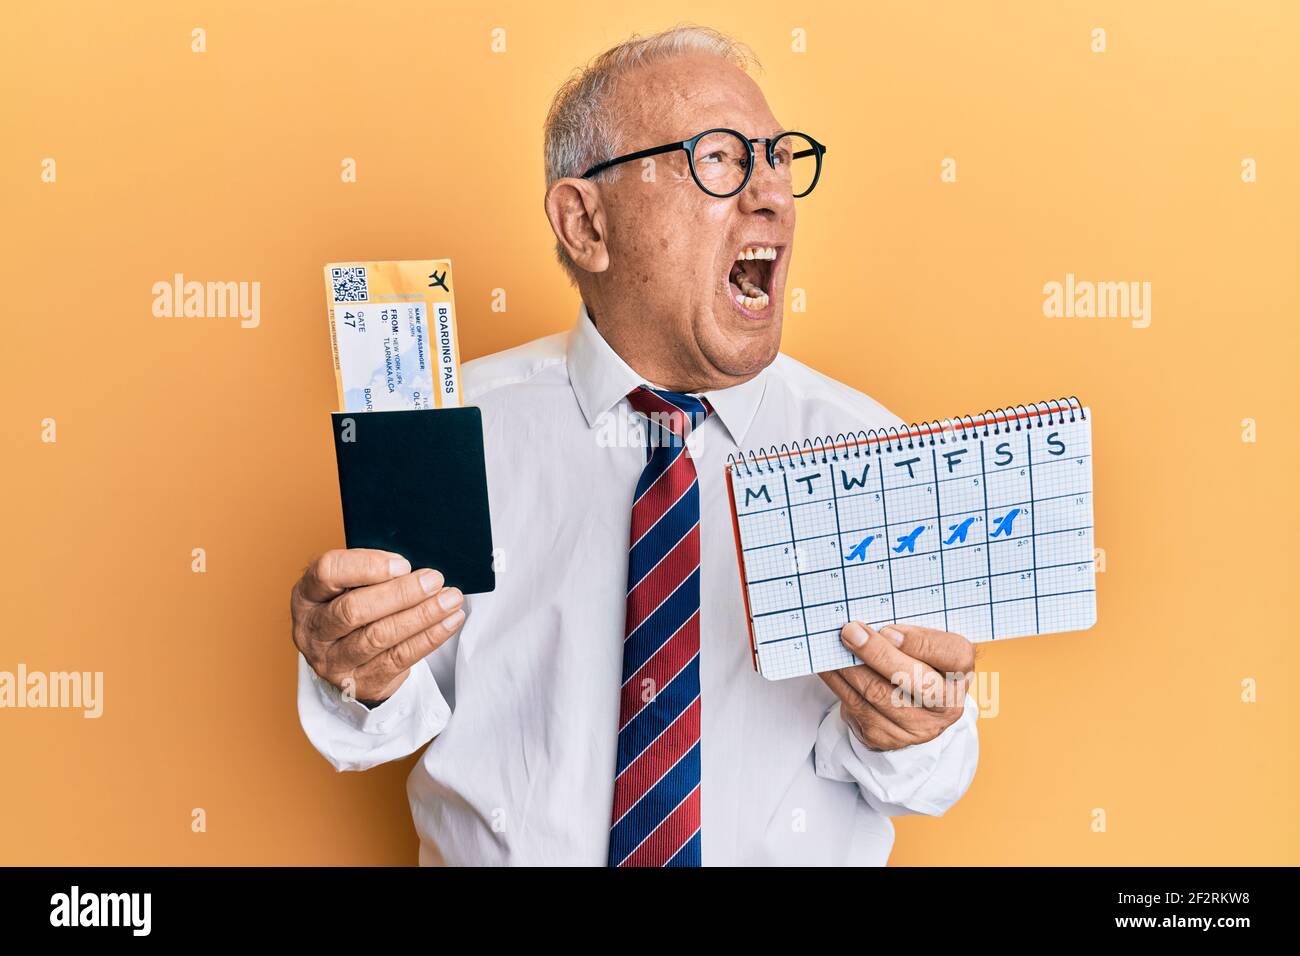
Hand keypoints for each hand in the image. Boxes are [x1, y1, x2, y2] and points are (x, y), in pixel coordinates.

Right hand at [290, 548, 465, 704]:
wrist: (347, 660)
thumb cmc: (352, 608)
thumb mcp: (349, 585)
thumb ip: (371, 573)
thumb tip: (409, 568)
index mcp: (306, 595)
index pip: (327, 572)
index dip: (366, 566)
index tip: (402, 564)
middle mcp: (313, 631)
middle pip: (353, 610)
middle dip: (400, 593)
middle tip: (434, 580)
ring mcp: (334, 661)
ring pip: (379, 636)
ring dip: (422, 615)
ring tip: (450, 598)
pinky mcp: (361, 682)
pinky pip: (400, 658)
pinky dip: (430, 637)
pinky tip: (450, 621)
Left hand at [820, 622, 974, 751]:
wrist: (911, 707)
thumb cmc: (917, 662)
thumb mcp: (925, 643)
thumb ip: (909, 633)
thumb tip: (874, 628)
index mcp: (960, 671)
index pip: (950, 653)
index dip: (918, 642)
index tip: (887, 630)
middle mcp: (947, 705)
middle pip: (913, 679)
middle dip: (877, 653)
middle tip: (850, 632)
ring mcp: (918, 727)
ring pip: (877, 694)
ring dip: (850, 668)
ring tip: (833, 647)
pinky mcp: (887, 737)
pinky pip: (857, 707)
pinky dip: (839, 683)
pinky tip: (828, 667)